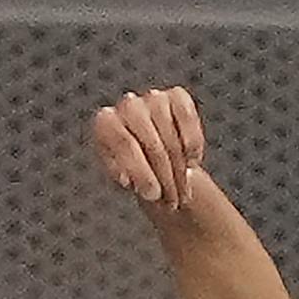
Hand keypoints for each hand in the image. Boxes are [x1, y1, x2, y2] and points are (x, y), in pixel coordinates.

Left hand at [92, 87, 203, 210]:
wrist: (152, 157)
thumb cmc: (133, 168)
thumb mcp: (123, 177)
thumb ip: (123, 177)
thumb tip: (128, 178)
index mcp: (106, 122)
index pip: (125, 144)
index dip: (141, 172)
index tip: (153, 195)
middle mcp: (128, 105)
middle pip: (152, 144)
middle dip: (164, 177)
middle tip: (171, 202)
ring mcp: (153, 98)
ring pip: (171, 136)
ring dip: (180, 169)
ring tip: (182, 192)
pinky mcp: (176, 96)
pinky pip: (187, 119)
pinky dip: (192, 142)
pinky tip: (192, 161)